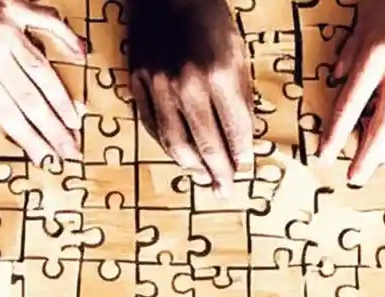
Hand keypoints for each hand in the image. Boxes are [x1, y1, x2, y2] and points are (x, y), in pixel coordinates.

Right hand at [128, 0, 253, 195]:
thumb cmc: (210, 19)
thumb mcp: (238, 53)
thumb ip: (242, 96)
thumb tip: (246, 135)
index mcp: (219, 75)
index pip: (234, 128)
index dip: (241, 153)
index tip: (245, 168)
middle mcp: (187, 84)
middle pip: (205, 142)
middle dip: (218, 170)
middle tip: (225, 189)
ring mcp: (158, 84)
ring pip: (174, 141)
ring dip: (191, 166)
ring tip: (203, 179)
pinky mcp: (138, 80)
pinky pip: (151, 124)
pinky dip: (166, 145)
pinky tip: (179, 156)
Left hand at [319, 0, 384, 183]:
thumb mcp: (367, 16)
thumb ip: (351, 48)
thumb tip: (337, 74)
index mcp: (374, 56)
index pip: (349, 106)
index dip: (335, 135)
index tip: (324, 155)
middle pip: (378, 127)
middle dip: (363, 157)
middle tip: (352, 177)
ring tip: (376, 167)